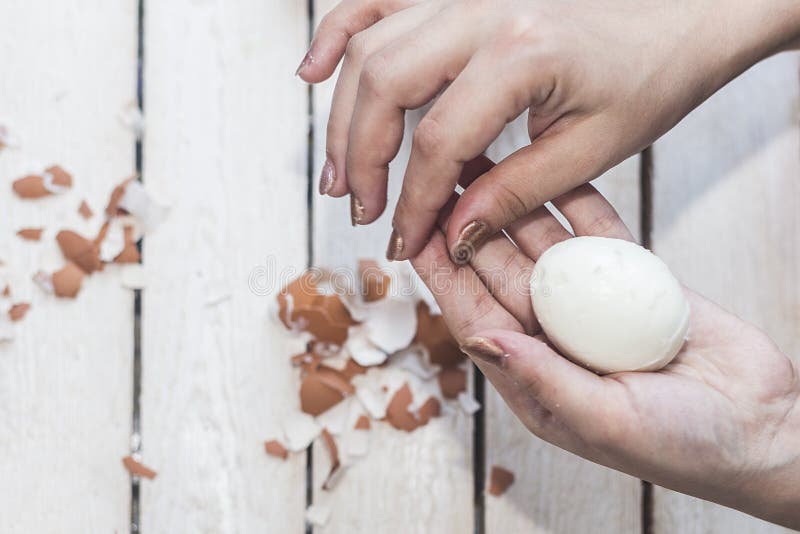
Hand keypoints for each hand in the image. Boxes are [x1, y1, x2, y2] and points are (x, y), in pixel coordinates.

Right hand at [299, 0, 799, 262]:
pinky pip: (378, 0)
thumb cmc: (655, 69)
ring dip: (343, 112)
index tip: (406, 240)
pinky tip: (314, 71)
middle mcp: (479, 9)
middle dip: (362, 158)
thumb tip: (454, 233)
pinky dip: (339, 34)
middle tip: (362, 211)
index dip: (413, 202)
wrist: (687, 6)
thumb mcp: (592, 147)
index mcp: (518, 52)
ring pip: (369, 45)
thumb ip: (513, 192)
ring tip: (338, 172)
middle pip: (382, 85)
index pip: (437, 143)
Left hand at [409, 174, 799, 527]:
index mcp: (534, 373)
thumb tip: (482, 340)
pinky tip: (551, 168)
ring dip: (514, 204)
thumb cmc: (685, 444)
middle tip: (444, 174)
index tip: (416, 230)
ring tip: (486, 158)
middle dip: (469, 225)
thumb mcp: (607, 422)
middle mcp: (554, 334)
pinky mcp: (633, 279)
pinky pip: (597, 234)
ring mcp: (591, 304)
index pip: (474, 315)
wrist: (764, 426)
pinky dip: (576, 203)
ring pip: (542, 245)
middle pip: (500, 270)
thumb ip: (545, 379)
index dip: (443, 274)